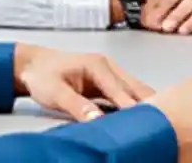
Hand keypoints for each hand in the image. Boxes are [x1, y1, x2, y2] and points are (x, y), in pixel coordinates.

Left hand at [13, 45, 154, 121]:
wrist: (33, 66)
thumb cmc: (42, 75)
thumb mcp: (54, 92)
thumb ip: (76, 106)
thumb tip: (97, 120)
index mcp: (98, 66)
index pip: (121, 91)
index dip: (133, 108)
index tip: (144, 123)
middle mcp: (109, 68)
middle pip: (137, 89)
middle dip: (150, 106)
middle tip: (158, 126)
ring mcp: (111, 75)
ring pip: (136, 92)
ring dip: (145, 106)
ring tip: (154, 125)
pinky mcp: (108, 85)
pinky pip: (127, 97)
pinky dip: (136, 107)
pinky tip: (140, 120)